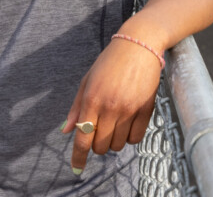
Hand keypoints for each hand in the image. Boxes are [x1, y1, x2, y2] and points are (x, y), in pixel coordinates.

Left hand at [60, 38, 160, 172]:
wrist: (139, 45)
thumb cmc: (109, 62)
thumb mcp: (87, 81)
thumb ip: (76, 108)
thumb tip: (66, 131)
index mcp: (92, 99)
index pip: (83, 138)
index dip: (78, 157)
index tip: (77, 167)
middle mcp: (110, 107)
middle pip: (100, 146)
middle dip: (97, 144)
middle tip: (100, 131)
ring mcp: (129, 109)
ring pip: (118, 145)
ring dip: (113, 141)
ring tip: (115, 125)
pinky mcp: (146, 108)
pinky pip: (136, 138)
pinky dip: (130, 137)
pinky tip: (128, 125)